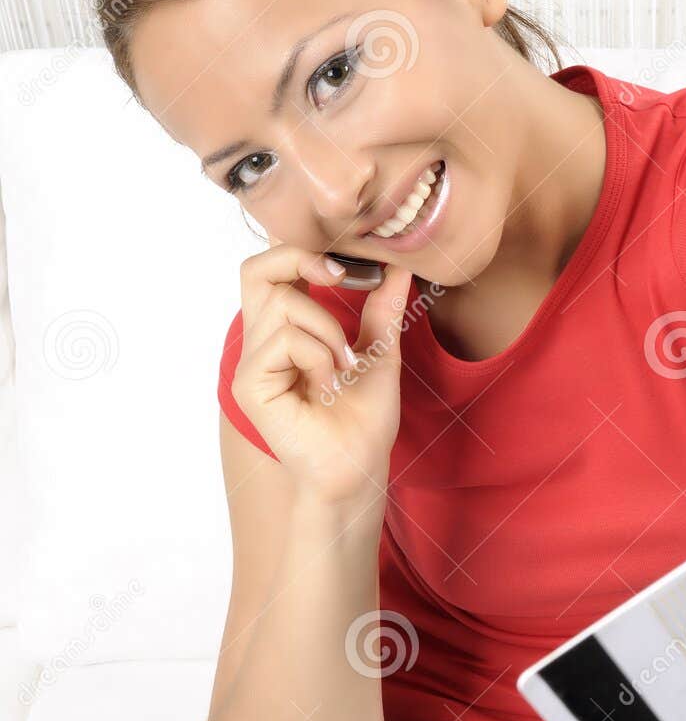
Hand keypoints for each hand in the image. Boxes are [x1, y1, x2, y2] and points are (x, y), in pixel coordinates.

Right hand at [231, 245, 413, 503]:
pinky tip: (328, 386)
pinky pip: (285, 339)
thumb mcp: (380, 353)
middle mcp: (262, 341)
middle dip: (300, 259)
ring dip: (328, 329)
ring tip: (344, 366)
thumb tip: (399, 266)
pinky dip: (319, 356)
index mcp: (287, 329)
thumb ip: (382, 309)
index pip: (272, 268)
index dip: (301, 251)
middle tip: (339, 276)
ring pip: (283, 304)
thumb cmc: (364, 421)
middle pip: (256, 269)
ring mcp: (252, 363)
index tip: (349, 267)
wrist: (358, 469)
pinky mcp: (251, 384)